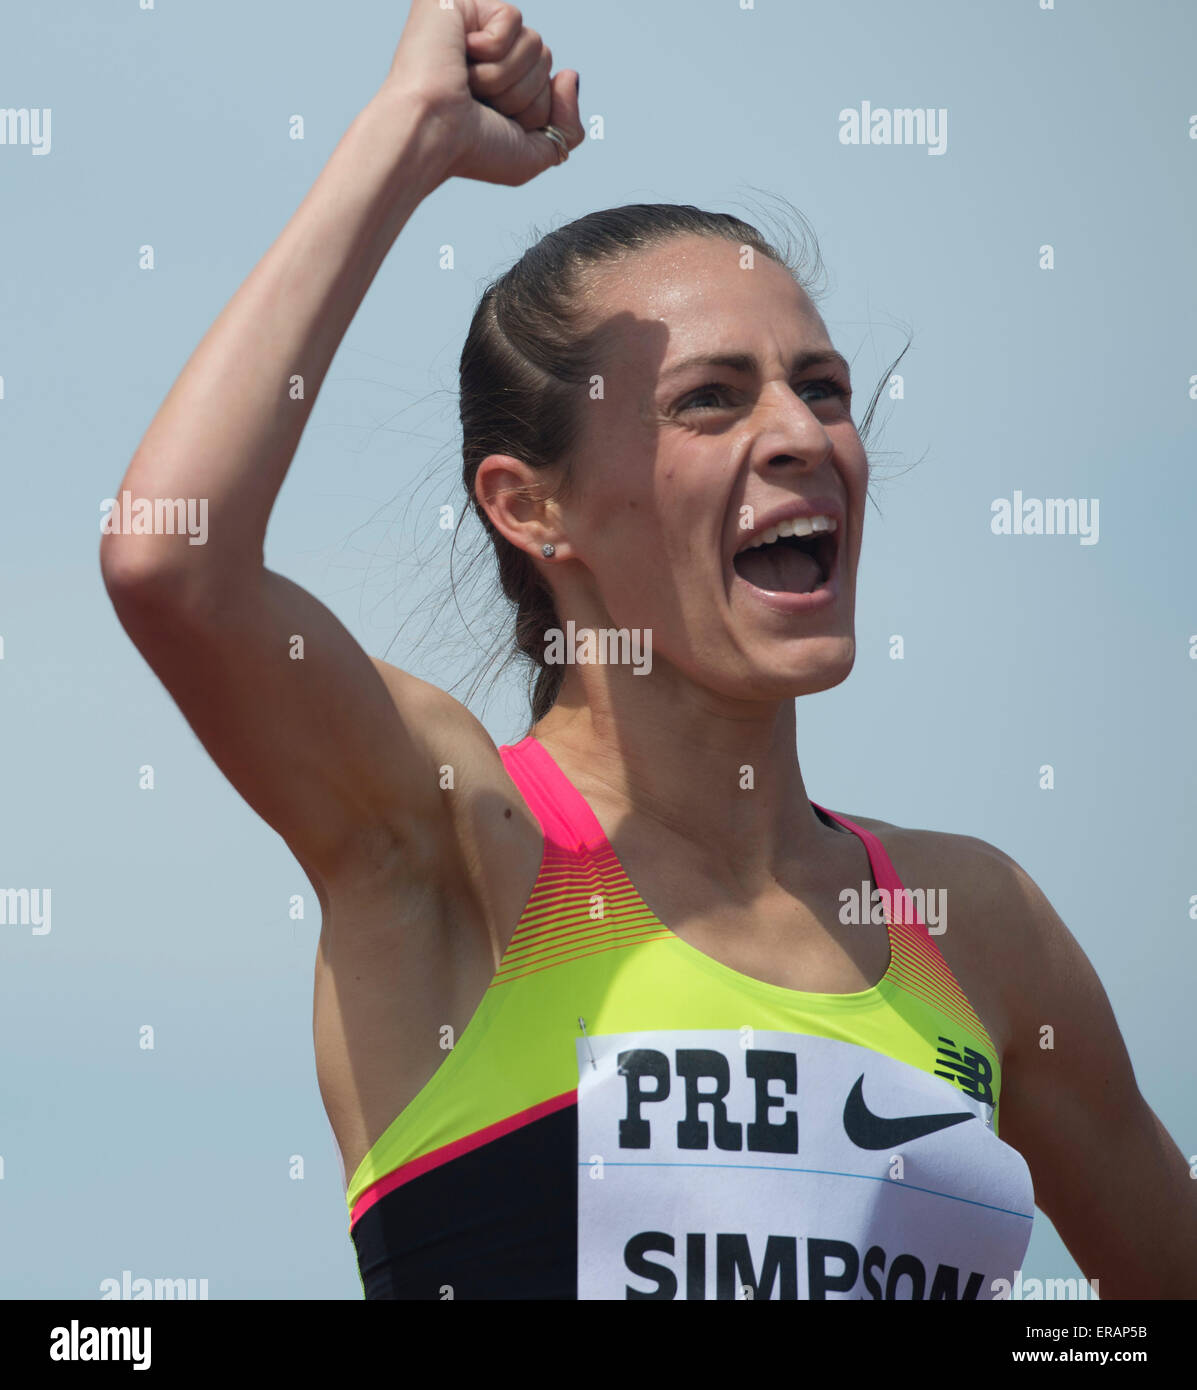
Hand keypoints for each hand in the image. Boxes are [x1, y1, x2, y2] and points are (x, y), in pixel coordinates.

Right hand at [384, 0, 582, 186]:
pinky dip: (493, 48)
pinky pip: (512, 20)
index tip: (494, 121)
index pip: (548, 83)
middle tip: (478, 102)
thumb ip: (568, 128)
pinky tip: (461, 55)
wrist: (430, 134)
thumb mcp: (532, 155)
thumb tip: (570, 76)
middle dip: (520, 93)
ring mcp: (473, 24)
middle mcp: (486, 52)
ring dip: (504, 76)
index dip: (533, 111)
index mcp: (500, 83)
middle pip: (544, 59)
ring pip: (533, 42)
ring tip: (467, 83)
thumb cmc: (471, 150)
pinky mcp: (460, 2)